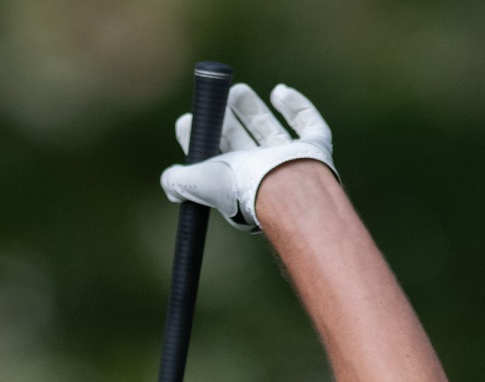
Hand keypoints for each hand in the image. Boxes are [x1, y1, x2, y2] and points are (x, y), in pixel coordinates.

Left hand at [159, 83, 336, 232]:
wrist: (285, 190)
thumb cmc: (241, 187)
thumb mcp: (199, 183)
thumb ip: (179, 181)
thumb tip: (168, 181)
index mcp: (237, 184)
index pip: (215, 158)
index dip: (203, 137)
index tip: (190, 118)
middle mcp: (263, 174)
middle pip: (244, 142)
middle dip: (229, 119)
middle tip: (220, 97)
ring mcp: (290, 161)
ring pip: (271, 131)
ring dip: (255, 110)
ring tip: (239, 90)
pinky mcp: (316, 149)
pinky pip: (309, 125)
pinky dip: (297, 106)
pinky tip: (280, 91)